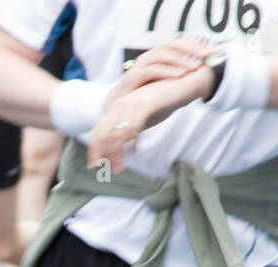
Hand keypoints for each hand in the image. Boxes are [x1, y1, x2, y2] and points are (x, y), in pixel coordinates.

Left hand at [88, 70, 212, 173]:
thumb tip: (120, 149)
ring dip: (117, 153)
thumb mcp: (142, 118)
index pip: (99, 131)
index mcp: (116, 107)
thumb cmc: (163, 102)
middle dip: (103, 155)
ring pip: (118, 132)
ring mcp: (132, 103)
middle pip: (104, 134)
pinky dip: (131, 141)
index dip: (94, 150)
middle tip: (107, 171)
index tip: (93, 166)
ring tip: (120, 168)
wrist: (184, 84)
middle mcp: (121, 104)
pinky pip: (134, 126)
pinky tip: (134, 151)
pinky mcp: (146, 104)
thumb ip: (130, 130)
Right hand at [109, 36, 213, 104]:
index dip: (194, 45)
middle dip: (190, 49)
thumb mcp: (162, 87)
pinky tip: (179, 76)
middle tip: (206, 55)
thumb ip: (177, 82)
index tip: (211, 53)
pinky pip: (152, 70)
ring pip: (162, 54)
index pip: (177, 43)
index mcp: (157, 57)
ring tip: (194, 67)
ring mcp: (140, 65)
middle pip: (171, 44)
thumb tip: (198, 84)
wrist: (117, 109)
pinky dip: (166, 71)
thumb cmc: (141, 98)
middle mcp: (149, 57)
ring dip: (180, 60)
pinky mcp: (133, 76)